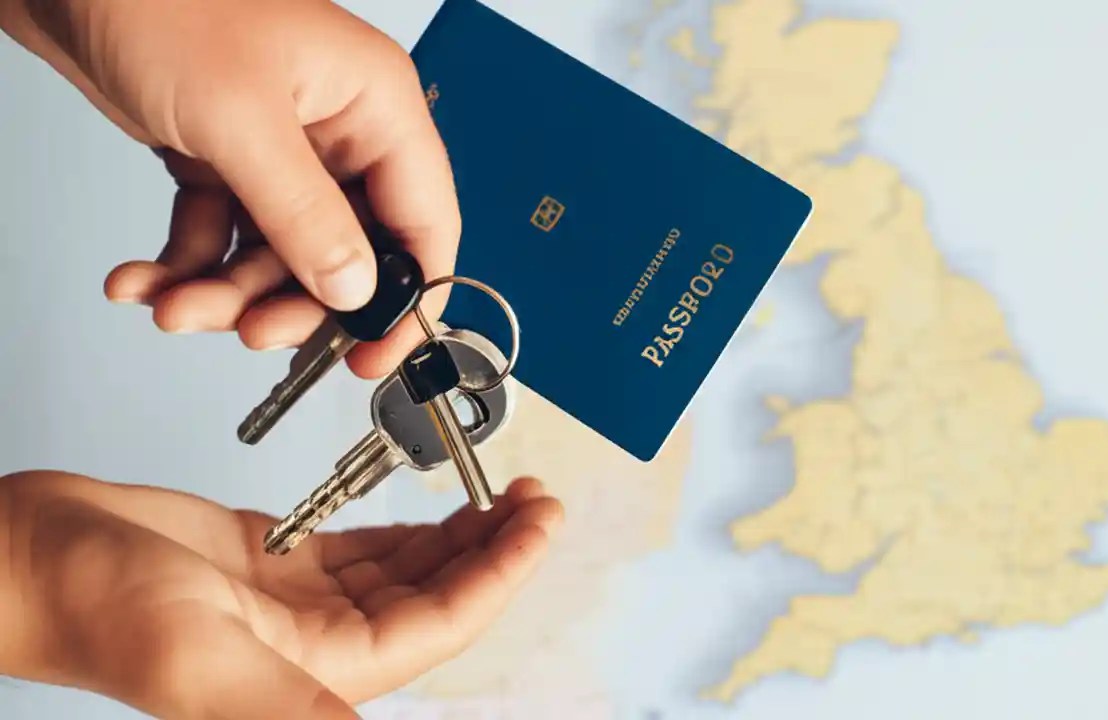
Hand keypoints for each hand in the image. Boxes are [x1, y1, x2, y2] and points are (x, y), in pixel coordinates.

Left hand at [0, 0, 458, 377]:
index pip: (424, 222)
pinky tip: (147, 278)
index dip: (409, 299)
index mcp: (377, 105)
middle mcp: (339, 131)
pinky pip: (224, 234)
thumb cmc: (161, 0)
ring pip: (278, 255)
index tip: (373, 356)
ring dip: (225, 291)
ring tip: (173, 303)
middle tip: (249, 331)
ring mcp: (283, 148)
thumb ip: (305, 216)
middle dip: (290, 300)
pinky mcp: (228, 157)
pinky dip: (187, 264)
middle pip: (348, 252)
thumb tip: (355, 291)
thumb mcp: (241, 120)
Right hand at [0, 471, 561, 718]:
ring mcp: (298, 601)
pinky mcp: (273, 562)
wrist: (31, 555)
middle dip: (496, 547)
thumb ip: (295, 707)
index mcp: (322, 672)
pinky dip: (405, 524)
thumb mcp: (205, 660)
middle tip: (537, 496)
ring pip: (406, 569)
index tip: (540, 521)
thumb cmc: (93, 610)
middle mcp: (319, 644)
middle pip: (437, 595)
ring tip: (504, 492)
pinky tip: (434, 505)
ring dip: (458, 534)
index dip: (502, 574)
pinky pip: (363, 545)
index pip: (443, 624)